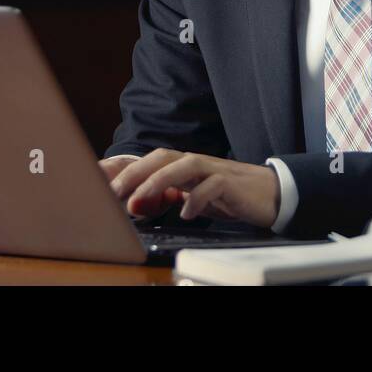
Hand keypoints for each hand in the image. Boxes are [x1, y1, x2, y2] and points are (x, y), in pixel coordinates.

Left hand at [105, 149, 280, 228]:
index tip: (102, 184)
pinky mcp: (231, 183)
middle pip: (161, 157)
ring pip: (183, 165)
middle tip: (112, 192)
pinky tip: (186, 213)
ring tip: (139, 200)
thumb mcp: (194, 196)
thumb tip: (140, 202)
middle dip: (134, 173)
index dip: (126, 170)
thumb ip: (170, 195)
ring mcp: (214, 170)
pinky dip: (196, 199)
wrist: (270, 194)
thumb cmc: (229, 195)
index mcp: (185, 165)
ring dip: (158, 182)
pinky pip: (212, 186)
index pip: (151, 161)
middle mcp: (196, 163)